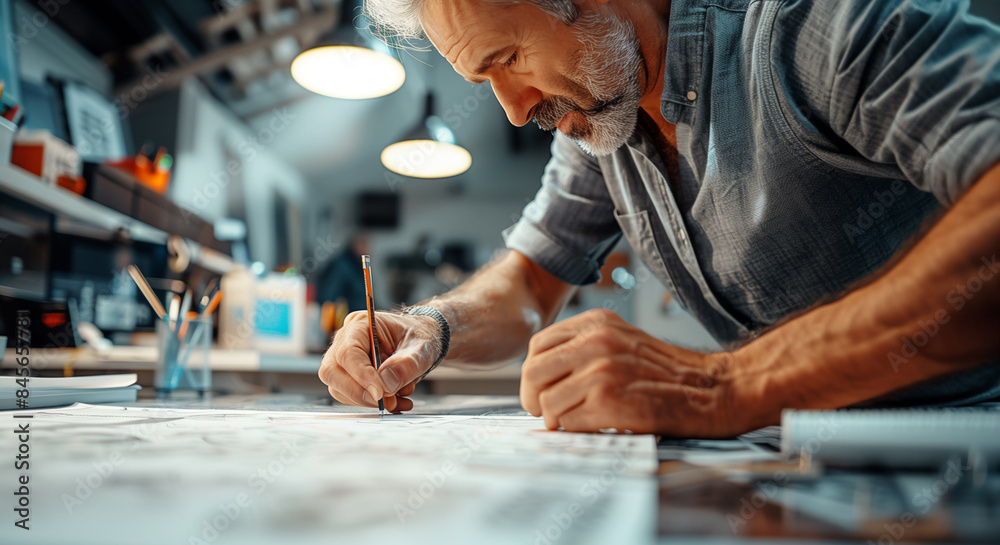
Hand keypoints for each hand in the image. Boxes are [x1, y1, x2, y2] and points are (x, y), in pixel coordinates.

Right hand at [319, 310, 442, 411]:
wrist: (422, 342)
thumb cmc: (419, 337)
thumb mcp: (421, 348)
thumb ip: (406, 364)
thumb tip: (386, 384)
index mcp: (361, 324)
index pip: (348, 352)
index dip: (362, 375)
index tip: (381, 393)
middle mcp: (346, 340)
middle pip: (332, 371)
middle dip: (359, 392)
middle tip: (386, 401)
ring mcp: (344, 360)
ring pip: (339, 388)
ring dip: (368, 401)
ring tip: (398, 399)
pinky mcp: (350, 376)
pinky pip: (351, 396)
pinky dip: (372, 404)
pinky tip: (396, 401)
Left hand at [520, 309, 743, 436]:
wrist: (713, 390)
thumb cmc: (669, 373)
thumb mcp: (624, 340)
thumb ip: (585, 347)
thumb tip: (543, 372)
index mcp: (597, 323)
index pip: (538, 345)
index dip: (533, 372)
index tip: (540, 388)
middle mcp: (595, 342)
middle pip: (533, 372)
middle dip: (533, 398)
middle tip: (544, 413)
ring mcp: (600, 371)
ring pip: (547, 402)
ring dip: (557, 419)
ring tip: (578, 421)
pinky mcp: (608, 402)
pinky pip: (567, 423)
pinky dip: (576, 430)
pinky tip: (597, 426)